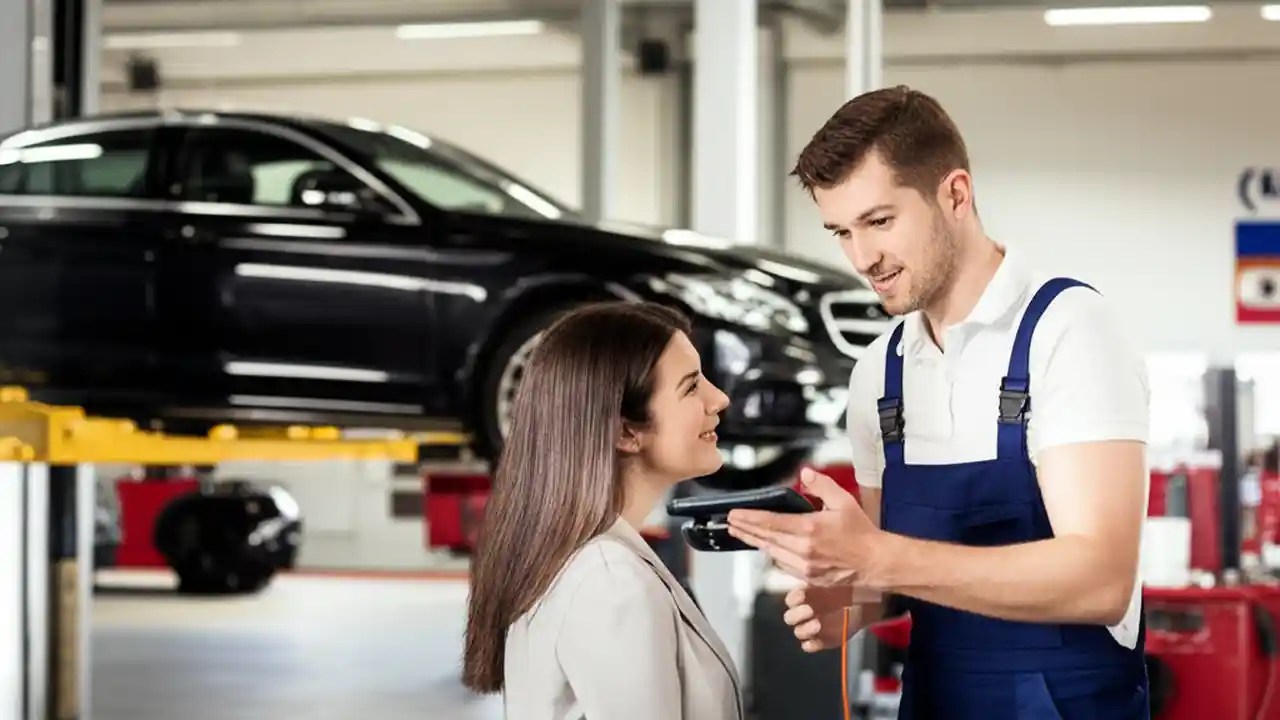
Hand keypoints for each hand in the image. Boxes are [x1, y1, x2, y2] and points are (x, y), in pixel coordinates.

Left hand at [727, 468, 887, 587]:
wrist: (874, 562)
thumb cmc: (860, 532)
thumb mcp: (843, 501)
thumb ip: (822, 485)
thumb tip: (804, 473)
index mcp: (810, 529)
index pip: (771, 523)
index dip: (750, 519)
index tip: (735, 514)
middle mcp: (803, 549)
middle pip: (765, 538)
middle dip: (745, 530)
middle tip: (730, 522)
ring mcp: (804, 566)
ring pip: (771, 553)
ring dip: (755, 542)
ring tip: (741, 533)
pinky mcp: (807, 577)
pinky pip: (782, 564)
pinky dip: (772, 554)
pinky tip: (766, 546)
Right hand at [784, 585, 859, 652]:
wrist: (862, 606)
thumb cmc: (847, 591)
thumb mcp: (837, 582)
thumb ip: (824, 580)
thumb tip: (813, 572)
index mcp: (805, 597)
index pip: (791, 600)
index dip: (794, 599)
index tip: (803, 596)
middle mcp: (805, 613)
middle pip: (790, 618)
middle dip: (798, 615)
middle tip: (810, 610)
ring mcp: (812, 628)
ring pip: (799, 632)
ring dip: (805, 630)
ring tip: (818, 625)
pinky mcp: (821, 641)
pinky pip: (809, 646)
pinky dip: (811, 645)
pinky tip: (818, 640)